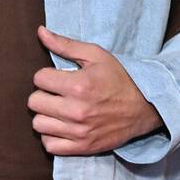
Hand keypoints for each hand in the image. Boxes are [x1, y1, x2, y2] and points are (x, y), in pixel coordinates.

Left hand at [28, 25, 164, 155]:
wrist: (145, 108)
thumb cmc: (119, 78)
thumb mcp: (96, 55)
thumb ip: (65, 44)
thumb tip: (40, 31)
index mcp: (79, 85)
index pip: (39, 79)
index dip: (46, 75)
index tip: (58, 78)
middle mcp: (76, 110)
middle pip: (34, 102)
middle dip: (43, 94)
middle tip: (57, 94)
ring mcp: (79, 132)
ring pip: (38, 124)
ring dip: (45, 116)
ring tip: (58, 110)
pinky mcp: (82, 147)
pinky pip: (50, 146)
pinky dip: (51, 136)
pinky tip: (60, 126)